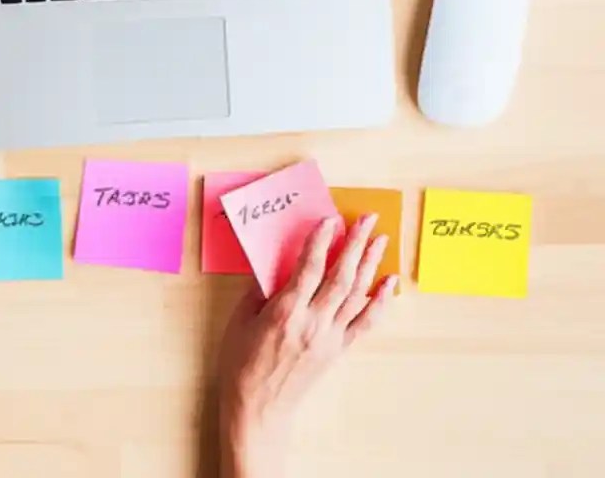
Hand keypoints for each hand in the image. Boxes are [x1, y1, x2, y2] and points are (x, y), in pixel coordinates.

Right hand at [217, 215, 397, 477]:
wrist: (258, 408)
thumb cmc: (241, 364)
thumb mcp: (239, 322)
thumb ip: (259, 292)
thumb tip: (274, 265)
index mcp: (284, 313)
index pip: (307, 269)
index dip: (319, 242)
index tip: (329, 220)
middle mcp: (312, 323)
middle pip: (339, 276)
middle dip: (354, 244)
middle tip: (366, 220)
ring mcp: (329, 337)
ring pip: (355, 294)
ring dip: (369, 264)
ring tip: (380, 240)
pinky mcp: (338, 350)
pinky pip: (364, 322)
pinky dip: (379, 302)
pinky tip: (388, 283)